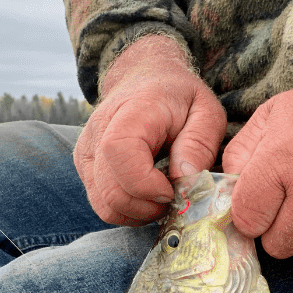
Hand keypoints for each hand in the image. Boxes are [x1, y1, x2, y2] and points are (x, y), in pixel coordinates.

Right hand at [74, 35, 226, 225]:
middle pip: (111, 191)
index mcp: (130, 114)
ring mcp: (87, 153)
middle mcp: (97, 134)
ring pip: (105, 205)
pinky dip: (130, 210)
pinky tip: (150, 195)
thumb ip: (199, 143)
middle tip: (176, 197)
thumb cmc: (180, 98)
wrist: (146, 80)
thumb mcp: (206, 112)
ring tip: (164, 195)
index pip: (119, 153)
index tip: (174, 189)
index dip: (147, 184)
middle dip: (150, 207)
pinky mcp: (86, 169)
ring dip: (140, 212)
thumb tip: (186, 179)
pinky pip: (103, 205)